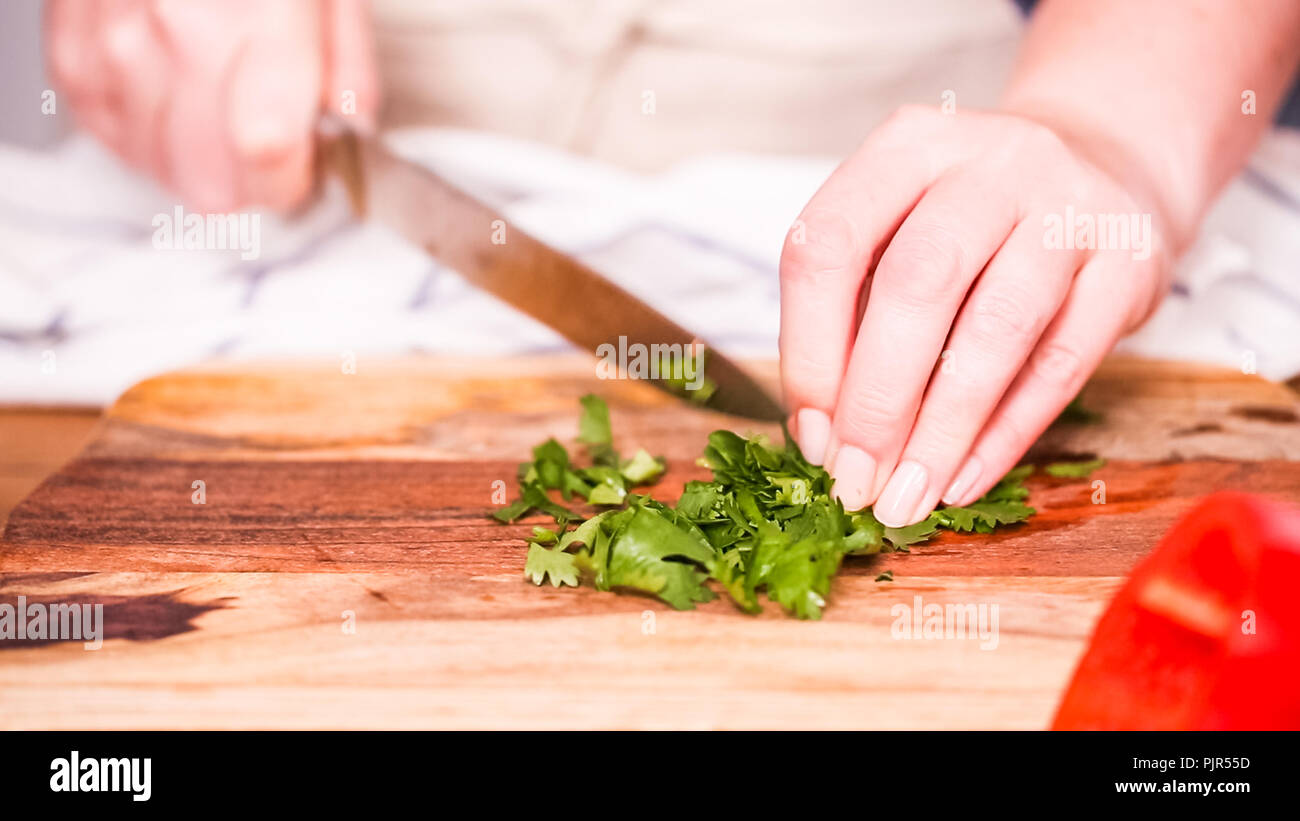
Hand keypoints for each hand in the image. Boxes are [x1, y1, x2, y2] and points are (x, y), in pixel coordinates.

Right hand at [46, 0, 378, 210]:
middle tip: (267, 139)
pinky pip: (111, 137)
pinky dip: (146, 133)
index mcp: (257, 14)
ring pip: (160, 170)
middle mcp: (177, 32)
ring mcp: (115, 44)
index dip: (292, 179)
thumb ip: (348, 70)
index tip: (303, 170)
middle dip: (249, 182)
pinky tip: (174, 96)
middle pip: (210, 183)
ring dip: (196, 159)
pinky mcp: (74, 54)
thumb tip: (349, 135)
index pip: (265, 147)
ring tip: (217, 105)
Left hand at [780, 105, 1170, 525]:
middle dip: (876, 401)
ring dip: (942, 430)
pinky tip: (965, 479)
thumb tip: (824, 437)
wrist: (1110, 166)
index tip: (810, 434)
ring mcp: (1068, 206)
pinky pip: (1062, 364)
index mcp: (906, 147)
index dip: (808, 350)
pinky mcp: (1131, 263)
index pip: (828, 245)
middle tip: (854, 480)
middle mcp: (988, 162)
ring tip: (907, 496)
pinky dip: (1006, 434)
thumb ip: (856, 314)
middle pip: (915, 285)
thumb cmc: (976, 221)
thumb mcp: (904, 230)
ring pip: (996, 329)